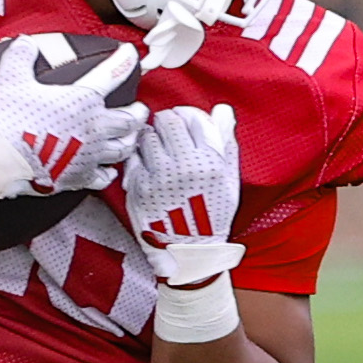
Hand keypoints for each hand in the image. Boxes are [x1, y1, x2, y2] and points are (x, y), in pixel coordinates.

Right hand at [0, 36, 146, 198]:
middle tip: (139, 108)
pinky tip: (107, 170)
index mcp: (83, 99)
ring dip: (129, 141)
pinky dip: (108, 173)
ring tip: (129, 137)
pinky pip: (104, 177)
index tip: (131, 55)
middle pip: (130, 119)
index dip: (125, 61)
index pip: (113, 74)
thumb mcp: (12, 79)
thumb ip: (21, 56)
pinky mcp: (79, 178)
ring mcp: (89, 155)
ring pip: (123, 148)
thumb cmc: (8, 121)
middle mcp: (94, 127)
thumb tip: (24, 43)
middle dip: (138, 112)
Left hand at [123, 104, 244, 285]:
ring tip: (159, 152)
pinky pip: (133, 160)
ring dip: (152, 138)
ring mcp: (157, 178)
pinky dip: (139, 159)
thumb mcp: (229, 179)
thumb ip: (226, 142)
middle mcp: (182, 167)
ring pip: (146, 137)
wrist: (188, 252)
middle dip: (167, 123)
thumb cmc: (211, 216)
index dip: (188, 116)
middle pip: (166, 121)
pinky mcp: (137, 189)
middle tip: (169, 132)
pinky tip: (149, 168)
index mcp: (209, 161)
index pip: (192, 117)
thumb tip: (222, 111)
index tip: (186, 123)